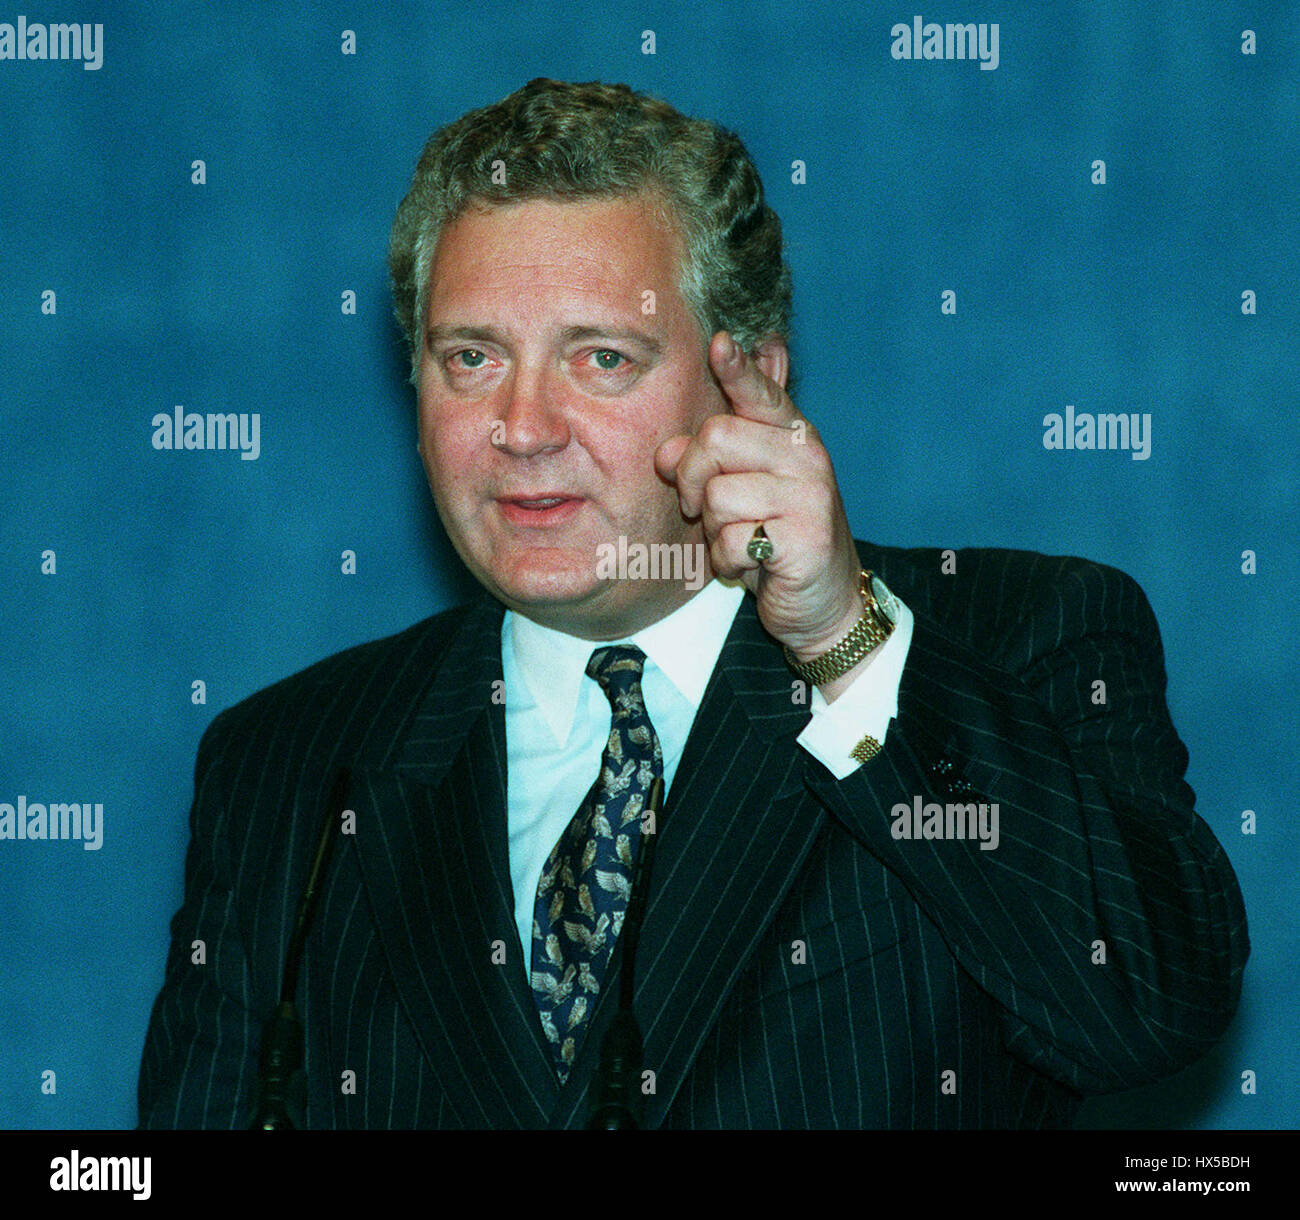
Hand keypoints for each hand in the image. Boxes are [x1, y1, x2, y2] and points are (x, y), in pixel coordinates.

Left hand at [654, 331, 864, 669]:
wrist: (825, 602)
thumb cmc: (775, 538)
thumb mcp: (740, 495)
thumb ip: (706, 464)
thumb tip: (666, 452)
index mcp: (791, 435)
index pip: (760, 392)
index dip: (737, 370)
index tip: (719, 343)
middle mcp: (806, 456)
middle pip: (716, 438)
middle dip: (693, 480)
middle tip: (706, 510)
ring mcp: (810, 496)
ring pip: (717, 495)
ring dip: (714, 530)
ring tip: (742, 540)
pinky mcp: (805, 540)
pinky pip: (732, 541)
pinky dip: (728, 561)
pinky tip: (752, 565)